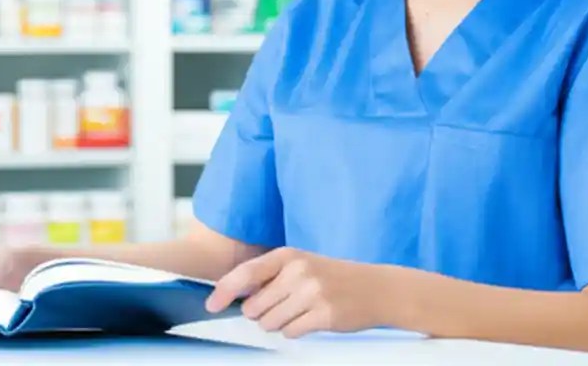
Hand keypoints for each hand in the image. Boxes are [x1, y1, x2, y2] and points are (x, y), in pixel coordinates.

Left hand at [205, 247, 386, 338]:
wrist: (376, 288)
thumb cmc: (333, 277)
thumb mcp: (301, 265)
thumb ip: (270, 276)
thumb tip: (234, 295)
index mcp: (288, 255)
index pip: (245, 274)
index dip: (224, 291)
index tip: (211, 305)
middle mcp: (298, 271)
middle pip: (255, 307)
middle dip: (260, 314)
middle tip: (282, 306)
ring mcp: (312, 293)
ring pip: (270, 323)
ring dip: (279, 323)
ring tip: (300, 311)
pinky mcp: (324, 315)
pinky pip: (290, 332)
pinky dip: (295, 330)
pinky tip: (311, 319)